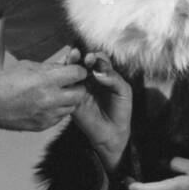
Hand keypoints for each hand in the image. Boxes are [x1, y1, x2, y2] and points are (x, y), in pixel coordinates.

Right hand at [0, 47, 87, 131]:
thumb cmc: (4, 82)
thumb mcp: (28, 66)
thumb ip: (50, 67)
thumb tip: (66, 64)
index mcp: (46, 80)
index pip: (78, 74)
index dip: (78, 71)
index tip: (74, 70)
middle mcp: (50, 99)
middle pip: (80, 94)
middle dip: (77, 87)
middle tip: (69, 84)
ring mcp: (47, 115)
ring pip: (72, 107)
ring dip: (68, 100)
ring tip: (55, 94)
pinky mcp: (43, 125)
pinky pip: (60, 117)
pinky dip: (57, 110)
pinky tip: (45, 104)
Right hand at [72, 52, 131, 171]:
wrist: (112, 133)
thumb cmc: (120, 111)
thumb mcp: (123, 91)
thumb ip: (114, 78)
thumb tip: (97, 71)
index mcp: (103, 74)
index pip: (97, 59)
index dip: (94, 57)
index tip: (92, 58)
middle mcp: (90, 79)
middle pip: (81, 63)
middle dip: (79, 57)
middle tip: (79, 56)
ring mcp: (79, 88)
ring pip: (71, 73)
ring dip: (70, 65)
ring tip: (72, 60)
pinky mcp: (71, 100)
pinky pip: (65, 89)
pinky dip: (65, 82)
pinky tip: (67, 79)